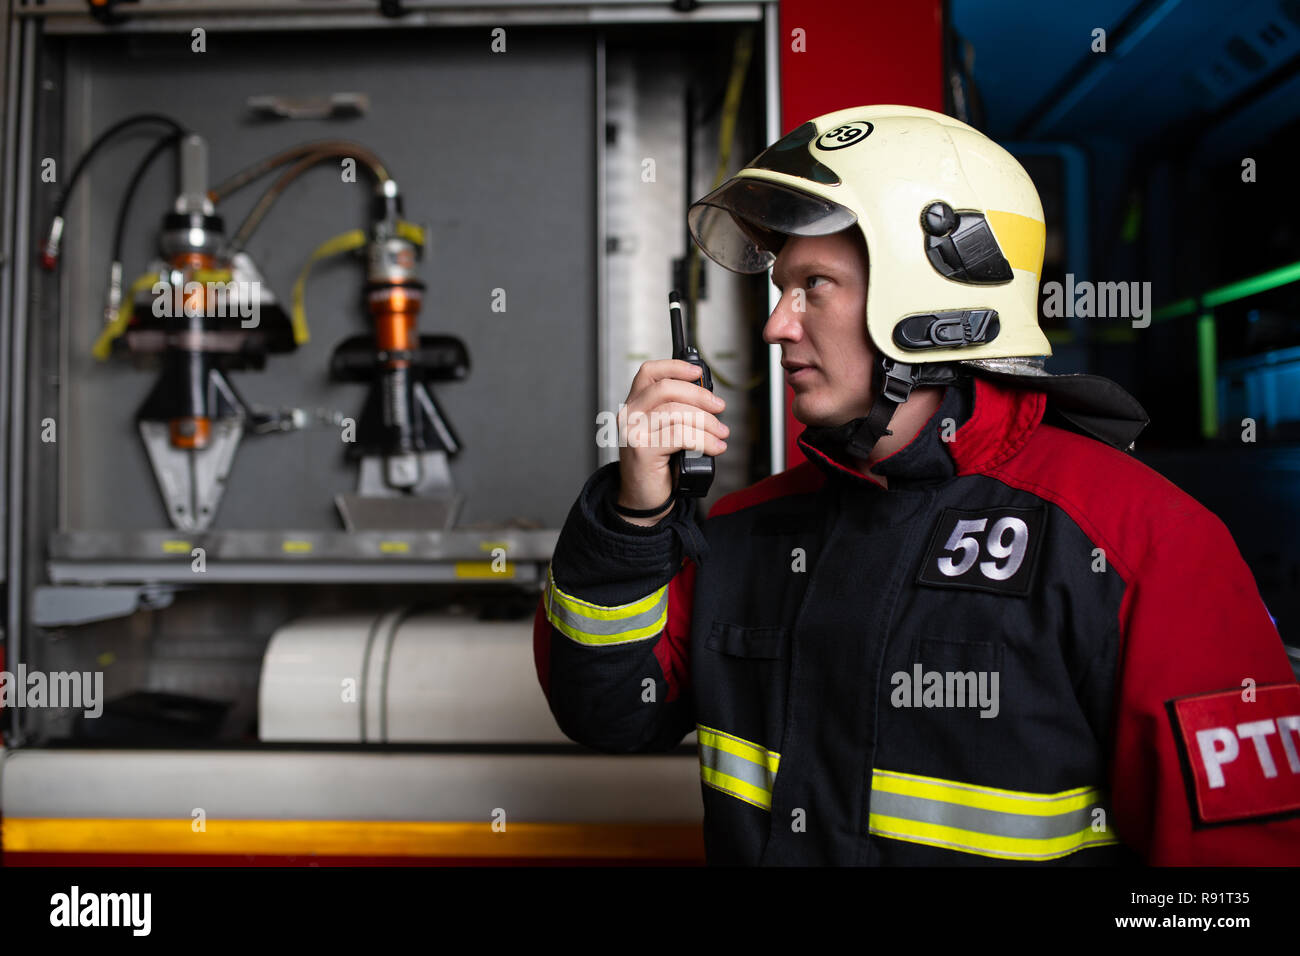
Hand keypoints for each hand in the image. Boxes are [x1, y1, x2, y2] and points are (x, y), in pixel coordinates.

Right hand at [616, 359, 727, 525]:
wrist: (643, 499)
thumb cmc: (656, 465)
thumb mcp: (664, 432)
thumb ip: (678, 412)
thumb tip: (709, 400)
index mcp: (634, 405)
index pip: (649, 373)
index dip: (675, 366)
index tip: (698, 372)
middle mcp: (629, 415)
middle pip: (667, 388)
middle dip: (700, 395)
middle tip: (719, 407)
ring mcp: (633, 432)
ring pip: (676, 412)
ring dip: (706, 422)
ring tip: (721, 433)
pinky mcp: (641, 450)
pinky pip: (680, 436)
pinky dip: (704, 440)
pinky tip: (715, 447)